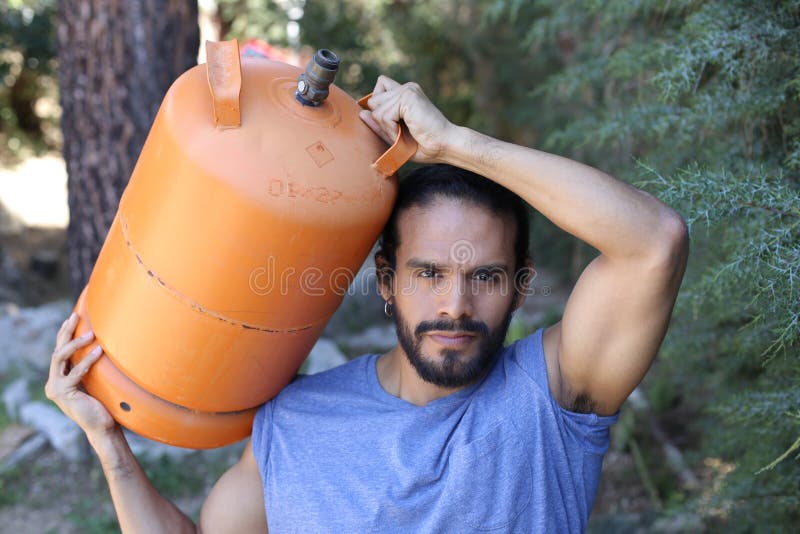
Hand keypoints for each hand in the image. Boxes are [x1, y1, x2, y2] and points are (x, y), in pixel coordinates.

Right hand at [45, 312, 116, 437]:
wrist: (102, 426)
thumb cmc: (104, 403)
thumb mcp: (95, 380)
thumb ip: (90, 367)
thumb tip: (103, 344)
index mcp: (59, 378)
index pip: (59, 350)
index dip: (64, 333)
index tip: (73, 317)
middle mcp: (53, 382)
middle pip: (57, 350)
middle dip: (66, 331)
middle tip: (76, 315)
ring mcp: (55, 388)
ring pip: (60, 357)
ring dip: (76, 344)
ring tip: (91, 333)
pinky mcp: (63, 394)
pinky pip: (75, 372)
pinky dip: (87, 360)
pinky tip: (99, 351)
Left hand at [359, 75, 454, 163]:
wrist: (444, 146)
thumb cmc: (424, 145)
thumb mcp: (395, 135)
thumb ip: (379, 124)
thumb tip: (361, 113)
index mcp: (406, 94)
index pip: (380, 87)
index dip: (379, 105)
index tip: (390, 123)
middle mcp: (407, 88)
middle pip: (374, 99)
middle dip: (381, 120)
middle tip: (399, 132)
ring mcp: (407, 90)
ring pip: (376, 108)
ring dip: (386, 126)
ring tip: (403, 133)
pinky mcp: (407, 97)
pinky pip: (383, 114)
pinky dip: (390, 128)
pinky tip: (403, 132)